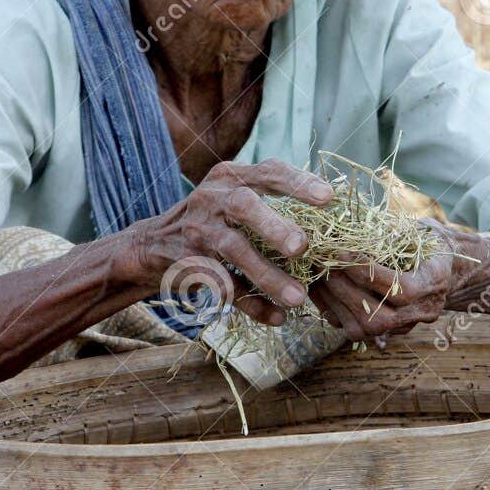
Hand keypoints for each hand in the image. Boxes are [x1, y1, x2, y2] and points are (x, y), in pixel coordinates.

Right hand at [130, 159, 333, 325]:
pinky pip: (223, 286)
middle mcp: (214, 197)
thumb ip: (272, 199)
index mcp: (233, 176)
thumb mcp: (235, 195)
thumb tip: (335, 212)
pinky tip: (276, 318)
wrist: (155, 244)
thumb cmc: (215, 218)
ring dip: (267, 276)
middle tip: (301, 247)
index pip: (268, 172)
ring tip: (298, 298)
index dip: (298, 183)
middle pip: (244, 206)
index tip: (329, 197)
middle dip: (274, 225)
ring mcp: (199, 230)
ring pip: (234, 251)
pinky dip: (251, 304)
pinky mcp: (189, 262)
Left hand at [307, 221, 463, 342]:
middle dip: (345, 290)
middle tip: (322, 264)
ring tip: (318, 276)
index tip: (341, 253)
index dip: (367, 274)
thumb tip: (350, 229)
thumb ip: (392, 232)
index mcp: (435, 280)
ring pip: (365, 330)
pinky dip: (333, 311)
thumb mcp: (418, 228)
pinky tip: (320, 289)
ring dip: (335, 302)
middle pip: (380, 317)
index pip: (401, 289)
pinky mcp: (390, 332)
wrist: (447, 267)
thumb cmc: (429, 239)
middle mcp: (424, 310)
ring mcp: (407, 325)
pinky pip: (355, 330)